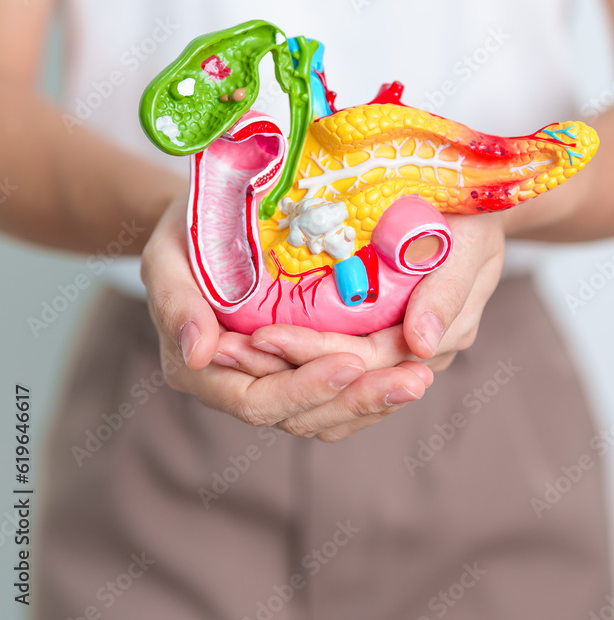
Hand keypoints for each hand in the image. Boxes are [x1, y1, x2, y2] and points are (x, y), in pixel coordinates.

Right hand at [140, 193, 432, 440]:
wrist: (202, 220)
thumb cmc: (185, 229)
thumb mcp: (168, 252)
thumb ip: (175, 299)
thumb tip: (199, 352)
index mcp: (198, 367)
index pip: (256, 400)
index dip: (304, 388)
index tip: (351, 362)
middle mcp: (232, 386)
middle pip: (300, 418)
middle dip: (357, 400)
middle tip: (413, 379)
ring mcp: (267, 382)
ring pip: (323, 416)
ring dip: (373, 401)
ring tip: (420, 378)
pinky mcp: (295, 370)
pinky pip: (333, 398)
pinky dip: (369, 389)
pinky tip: (409, 368)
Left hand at [247, 212, 505, 376]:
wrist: (475, 204)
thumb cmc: (475, 216)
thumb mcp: (471, 244)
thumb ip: (447, 293)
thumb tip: (422, 346)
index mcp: (434, 341)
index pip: (363, 364)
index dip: (311, 355)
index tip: (261, 336)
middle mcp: (407, 360)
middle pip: (338, 387)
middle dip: (280, 371)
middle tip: (226, 350)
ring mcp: (386, 354)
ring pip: (327, 394)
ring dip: (277, 376)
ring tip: (226, 354)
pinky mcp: (366, 340)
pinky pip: (325, 374)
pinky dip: (288, 366)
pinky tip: (250, 348)